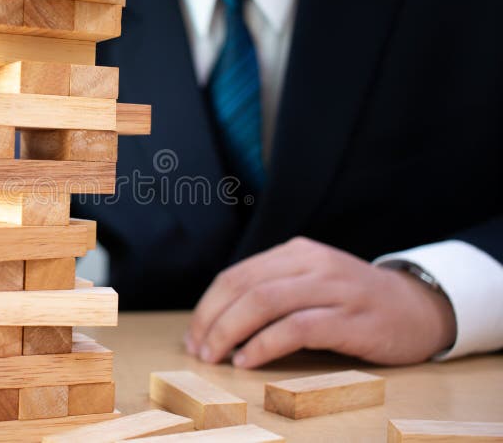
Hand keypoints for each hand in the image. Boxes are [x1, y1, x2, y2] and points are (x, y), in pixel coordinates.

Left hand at [186, 237, 456, 367]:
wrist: (419, 308)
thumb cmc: (354, 300)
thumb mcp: (312, 281)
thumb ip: (273, 290)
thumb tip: (218, 320)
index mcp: (297, 252)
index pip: (237, 275)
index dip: (208, 305)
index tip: (194, 334)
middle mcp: (312, 264)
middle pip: (244, 287)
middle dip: (212, 321)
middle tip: (199, 350)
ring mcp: (333, 289)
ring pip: (264, 303)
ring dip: (230, 333)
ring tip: (216, 358)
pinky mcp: (351, 319)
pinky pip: (296, 329)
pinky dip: (264, 345)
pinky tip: (248, 361)